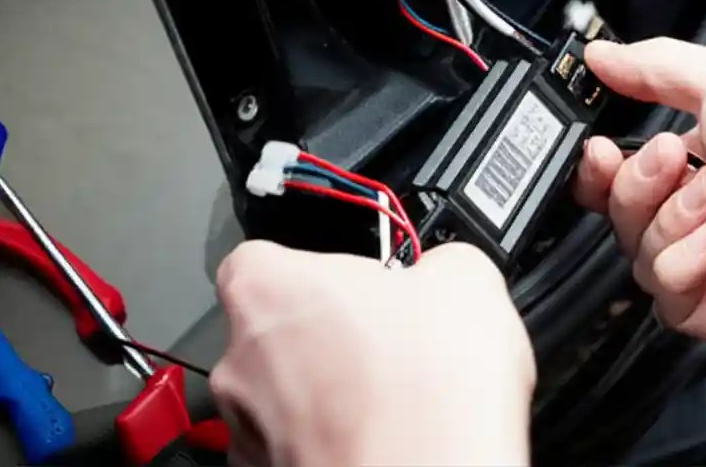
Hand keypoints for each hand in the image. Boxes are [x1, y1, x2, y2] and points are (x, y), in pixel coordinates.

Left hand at [211, 242, 534, 466]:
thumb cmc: (427, 393)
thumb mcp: (466, 278)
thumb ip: (436, 262)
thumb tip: (445, 272)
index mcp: (265, 289)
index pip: (265, 258)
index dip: (322, 269)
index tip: (372, 285)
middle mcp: (239, 361)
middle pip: (280, 331)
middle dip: (334, 336)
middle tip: (397, 347)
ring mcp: (249, 429)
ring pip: (288, 396)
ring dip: (335, 395)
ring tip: (403, 404)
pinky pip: (301, 447)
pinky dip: (338, 443)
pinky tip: (391, 442)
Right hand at [575, 38, 705, 355]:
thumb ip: (654, 69)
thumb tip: (604, 56)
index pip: (628, 179)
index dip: (604, 171)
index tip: (597, 151)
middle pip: (627, 219)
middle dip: (639, 186)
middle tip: (672, 159)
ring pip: (644, 258)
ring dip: (671, 221)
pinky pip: (672, 300)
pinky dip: (685, 265)